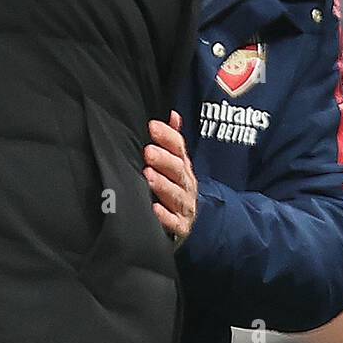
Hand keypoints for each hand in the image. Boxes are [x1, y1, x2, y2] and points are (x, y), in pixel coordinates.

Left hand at [144, 112, 196, 247]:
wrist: (195, 223)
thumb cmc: (177, 188)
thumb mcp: (178, 164)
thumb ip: (173, 141)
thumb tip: (172, 114)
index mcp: (184, 167)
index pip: (179, 148)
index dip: (167, 136)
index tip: (152, 127)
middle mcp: (187, 184)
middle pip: (177, 170)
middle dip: (163, 160)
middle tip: (148, 152)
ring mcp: (185, 206)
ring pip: (175, 195)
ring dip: (163, 185)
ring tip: (148, 176)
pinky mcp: (181, 227)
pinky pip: (174, 222)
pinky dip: (164, 216)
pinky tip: (154, 208)